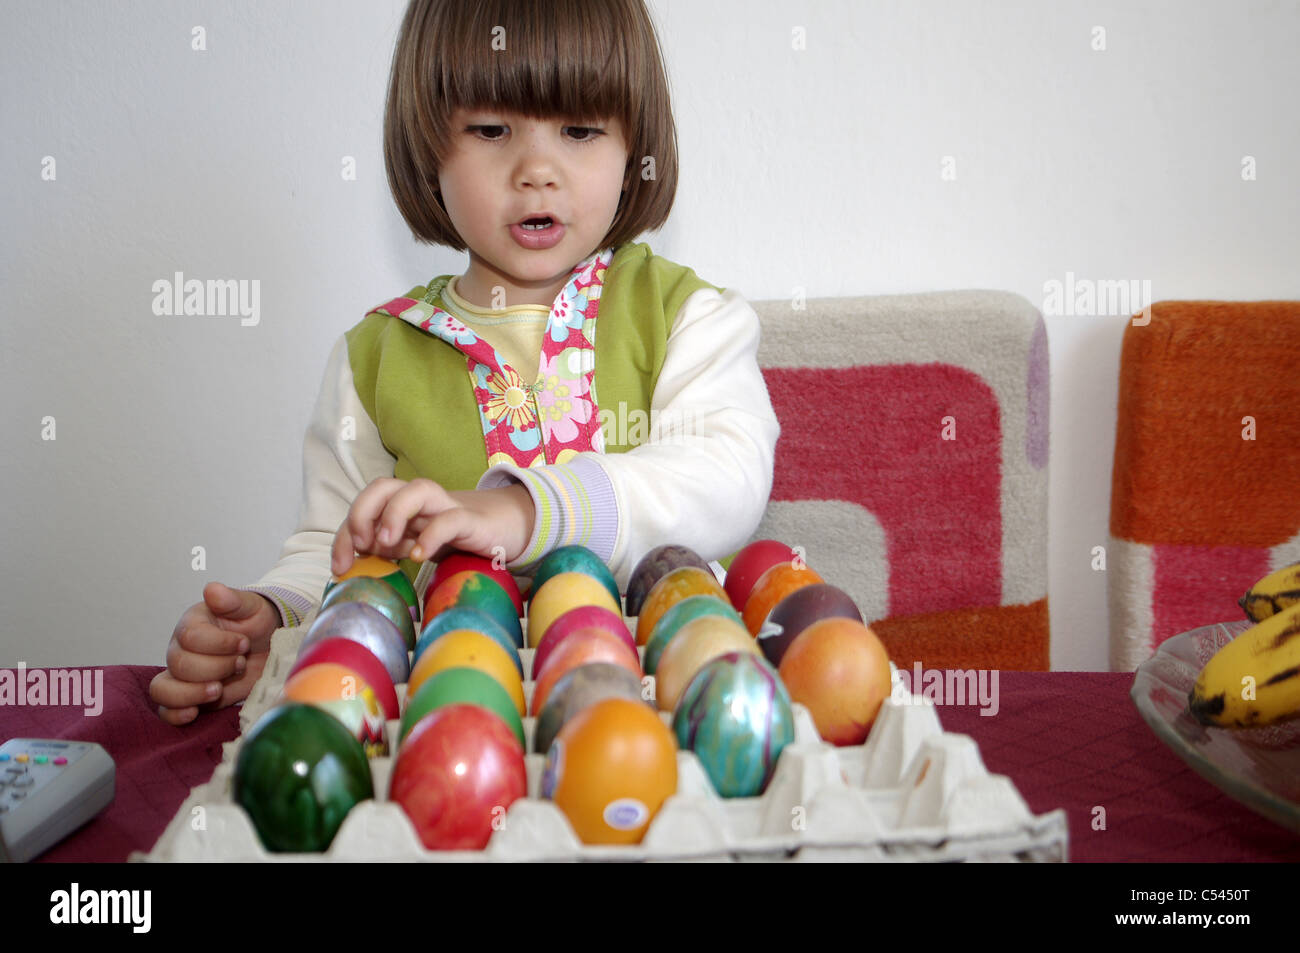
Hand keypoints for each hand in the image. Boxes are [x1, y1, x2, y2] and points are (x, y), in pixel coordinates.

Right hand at [149, 583, 278, 724]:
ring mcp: (181, 675)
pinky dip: (175, 714)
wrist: (268, 647)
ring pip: (163, 689)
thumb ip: (232, 600)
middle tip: (240, 663)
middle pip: (180, 665)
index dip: (219, 644)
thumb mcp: (252, 607)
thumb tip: (212, 589)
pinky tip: (194, 713)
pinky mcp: (188, 697)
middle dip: (216, 668)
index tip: (245, 643)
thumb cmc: (257, 623)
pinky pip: (165, 710)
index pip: (190, 637)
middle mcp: (180, 649)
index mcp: (192, 624)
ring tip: (219, 689)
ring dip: (192, 694)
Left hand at [330, 477, 535, 575]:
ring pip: (415, 490)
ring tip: (385, 545)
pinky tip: (420, 556)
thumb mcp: (416, 543)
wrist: (506, 528)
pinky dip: (431, 535)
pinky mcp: (471, 520)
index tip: (340, 567)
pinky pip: (449, 519)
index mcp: (404, 505)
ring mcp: (446, 506)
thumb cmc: (456, 536)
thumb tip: (360, 559)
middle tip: (362, 545)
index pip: (364, 508)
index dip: (344, 535)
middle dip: (362, 512)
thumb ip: (391, 546)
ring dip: (392, 514)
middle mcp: (421, 500)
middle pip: (383, 487)